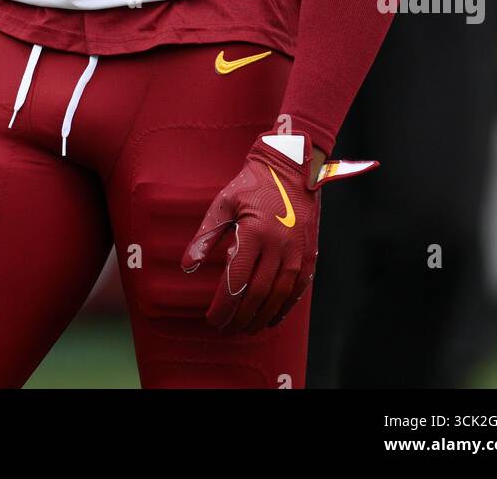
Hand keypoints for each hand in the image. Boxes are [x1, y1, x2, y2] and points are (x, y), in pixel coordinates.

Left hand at [181, 132, 376, 334]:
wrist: (290, 168)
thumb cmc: (251, 185)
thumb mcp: (223, 204)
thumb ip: (205, 236)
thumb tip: (187, 266)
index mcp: (254, 233)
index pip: (236, 281)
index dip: (223, 306)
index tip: (212, 319)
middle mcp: (278, 246)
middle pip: (257, 294)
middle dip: (239, 316)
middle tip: (226, 328)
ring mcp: (297, 252)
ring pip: (278, 296)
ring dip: (260, 317)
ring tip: (244, 328)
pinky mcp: (309, 254)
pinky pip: (297, 290)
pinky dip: (283, 308)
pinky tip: (269, 318)